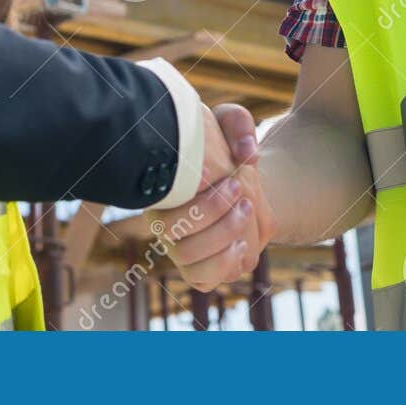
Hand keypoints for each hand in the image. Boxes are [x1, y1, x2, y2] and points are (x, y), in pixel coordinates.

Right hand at [152, 103, 276, 291]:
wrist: (242, 180)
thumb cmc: (224, 148)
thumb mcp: (230, 124)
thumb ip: (237, 124)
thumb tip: (247, 152)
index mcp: (160, 190)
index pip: (158, 198)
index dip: (187, 193)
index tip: (217, 172)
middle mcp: (163, 222)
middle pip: (169, 231)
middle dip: (210, 211)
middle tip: (240, 188)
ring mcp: (179, 248)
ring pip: (186, 258)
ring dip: (221, 235)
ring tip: (246, 209)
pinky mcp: (199, 268)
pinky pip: (200, 280)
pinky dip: (222, 266)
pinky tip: (242, 245)